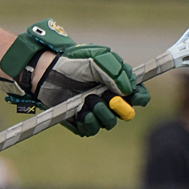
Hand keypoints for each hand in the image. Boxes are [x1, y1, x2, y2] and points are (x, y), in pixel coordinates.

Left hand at [1, 19, 149, 135]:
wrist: (48, 70)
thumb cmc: (74, 61)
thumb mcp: (98, 58)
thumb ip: (116, 71)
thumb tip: (129, 90)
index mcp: (119, 84)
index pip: (139, 97)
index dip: (140, 98)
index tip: (133, 96)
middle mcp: (110, 100)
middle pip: (127, 114)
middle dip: (120, 107)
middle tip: (109, 99)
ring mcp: (96, 112)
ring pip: (110, 123)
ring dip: (102, 112)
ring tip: (88, 99)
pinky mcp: (81, 122)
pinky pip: (92, 130)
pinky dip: (89, 121)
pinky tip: (81, 111)